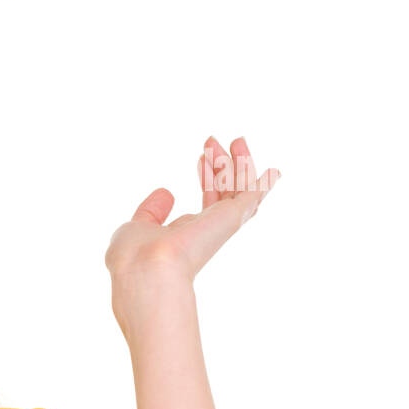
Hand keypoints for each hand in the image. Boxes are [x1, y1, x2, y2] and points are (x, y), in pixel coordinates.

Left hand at [105, 135, 279, 317]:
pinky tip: (274, 172)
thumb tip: (166, 193)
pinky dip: (262, 183)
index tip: (201, 157)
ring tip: (233, 140)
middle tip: (214, 141)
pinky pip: (252, 196)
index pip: (207, 203)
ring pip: (238, 191)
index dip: (207, 178)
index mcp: (187, 236)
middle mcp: (207, 232)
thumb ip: (151, 212)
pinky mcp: (231, 218)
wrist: (146, 268)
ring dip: (238, 164)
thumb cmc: (134, 256)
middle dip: (223, 166)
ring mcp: (220, 226)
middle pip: (225, 194)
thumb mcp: (138, 226)